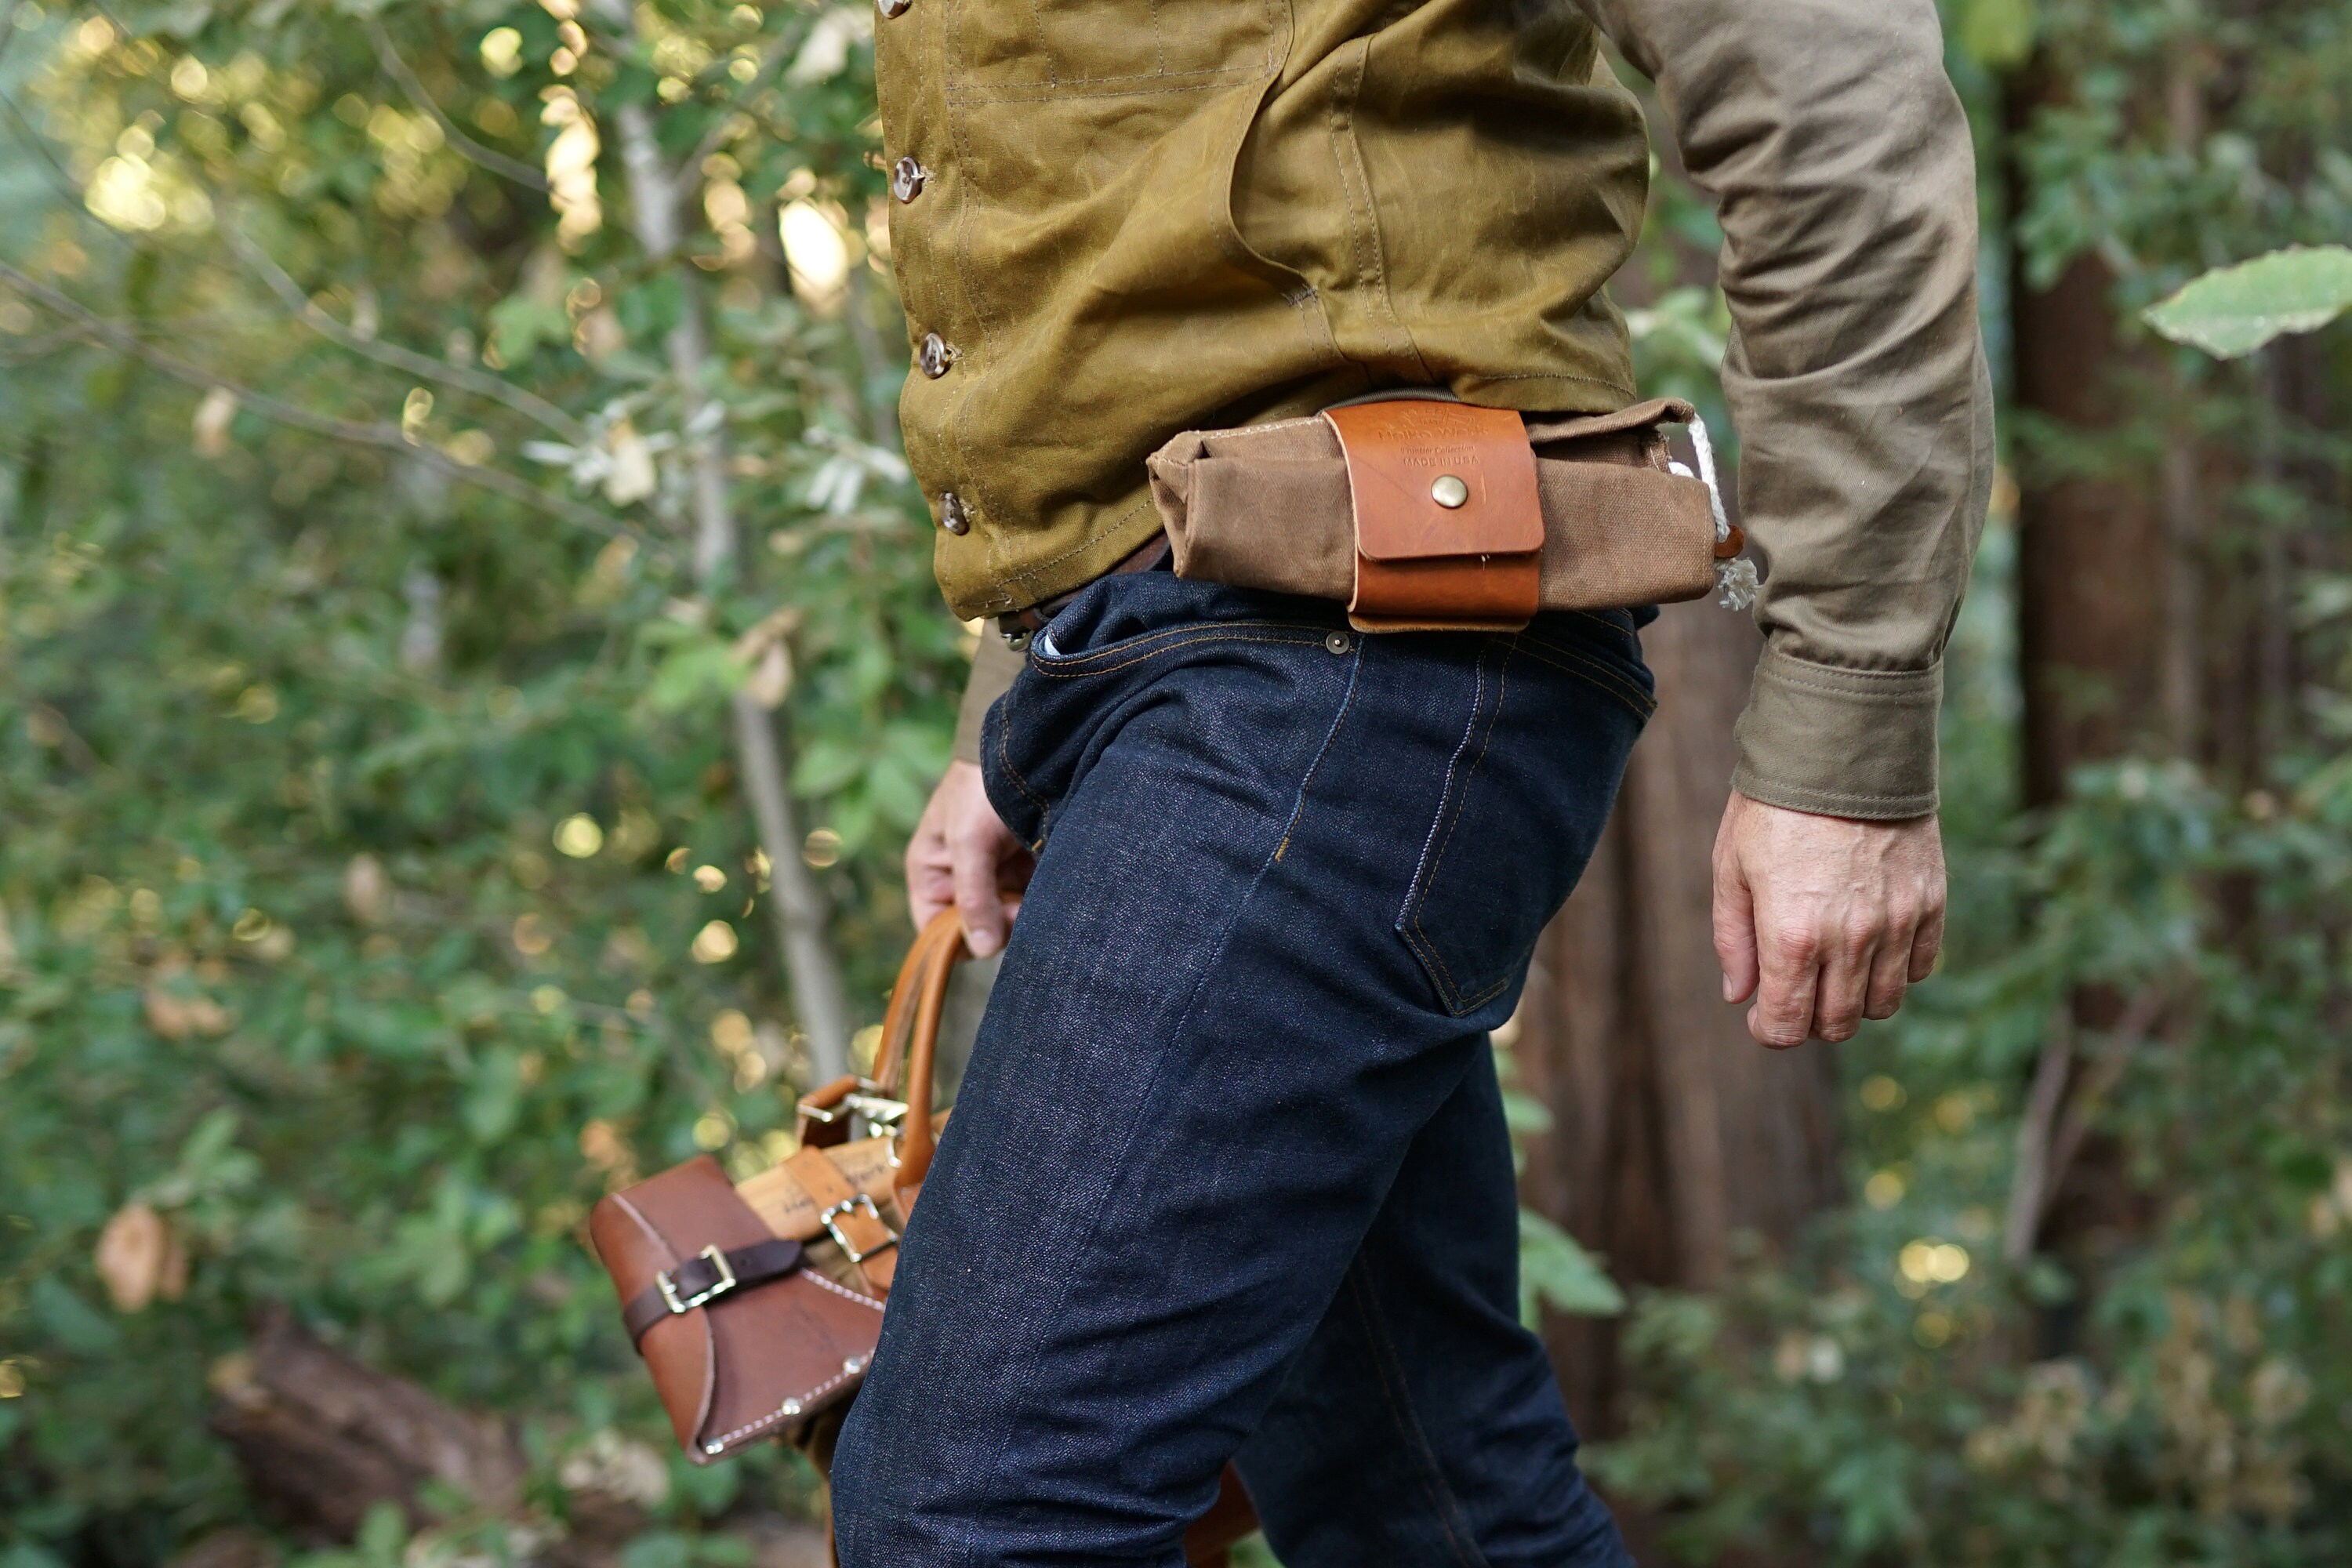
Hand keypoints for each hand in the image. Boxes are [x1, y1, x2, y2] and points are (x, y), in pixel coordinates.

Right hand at [905, 760, 1031, 956]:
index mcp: (932, 871)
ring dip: (1024, 914)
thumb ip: (973, 896)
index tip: (986, 936)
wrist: (1030, 746)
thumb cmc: (982, 787)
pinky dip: (1042, 902)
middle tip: (1020, 907)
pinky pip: (1034, 902)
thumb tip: (982, 949)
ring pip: (1008, 919)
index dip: (956, 941)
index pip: (934, 928)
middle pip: (976, 929)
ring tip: (1037, 891)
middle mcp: (963, 879)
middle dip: (998, 925)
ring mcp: (998, 876)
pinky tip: (1051, 888)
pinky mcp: (1029, 870)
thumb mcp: (969, 841)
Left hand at [1710, 791, 1945, 1047]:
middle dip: (1810, 1022)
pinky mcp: (1929, 903)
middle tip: (1796, 993)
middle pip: (1838, 1024)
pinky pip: (1919, 967)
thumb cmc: (1774, 807)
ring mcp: (1896, 923)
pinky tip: (1870, 946)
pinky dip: (1895, 970)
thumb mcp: (1731, 869)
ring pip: (1882, 1004)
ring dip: (1854, 1001)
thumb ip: (1734, 940)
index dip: (1771, 1031)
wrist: (1842, 748)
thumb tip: (1741, 997)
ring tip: (1832, 971)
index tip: (1763, 1016)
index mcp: (1792, 936)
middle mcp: (1849, 940)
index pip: (1788, 1026)